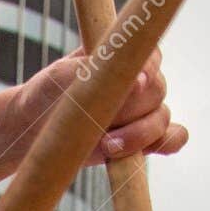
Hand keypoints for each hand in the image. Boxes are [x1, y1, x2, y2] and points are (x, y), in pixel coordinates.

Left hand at [11, 49, 188, 164]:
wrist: (36, 128)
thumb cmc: (48, 94)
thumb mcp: (60, 76)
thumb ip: (94, 70)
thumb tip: (137, 80)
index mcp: (124, 56)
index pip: (151, 56)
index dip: (148, 69)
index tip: (134, 83)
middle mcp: (140, 81)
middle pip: (158, 91)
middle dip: (132, 110)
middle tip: (103, 123)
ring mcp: (144, 110)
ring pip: (162, 119)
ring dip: (138, 136)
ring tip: (107, 146)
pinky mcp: (144, 138)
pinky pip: (173, 138)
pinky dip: (166, 145)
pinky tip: (140, 154)